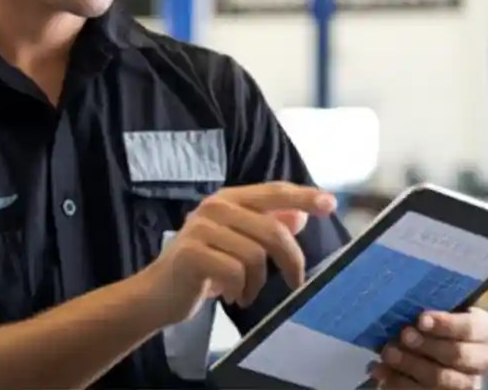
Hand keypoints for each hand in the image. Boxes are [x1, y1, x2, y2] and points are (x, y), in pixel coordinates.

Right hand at [138, 181, 337, 325]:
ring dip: (257, 284)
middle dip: (290, 260)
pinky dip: (240, 290)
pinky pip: (235, 272)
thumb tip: (300, 216)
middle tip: (295, 283)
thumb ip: (266, 227)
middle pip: (272, 230)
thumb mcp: (238, 245)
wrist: (157, 294)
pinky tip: (231, 296)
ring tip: (245, 293)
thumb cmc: (202, 269)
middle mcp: (214, 207)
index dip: (303, 196)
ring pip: (255, 255)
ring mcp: (200, 229)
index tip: (330, 204)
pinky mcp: (191, 253)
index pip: (273, 192)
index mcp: (228, 200)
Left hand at [371, 307, 487, 389]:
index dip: (446, 324)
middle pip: (458, 355)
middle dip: (427, 345)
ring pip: (440, 379)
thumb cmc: (433, 322)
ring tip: (387, 354)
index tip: (421, 320)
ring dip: (410, 365)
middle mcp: (482, 359)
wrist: (431, 349)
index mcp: (485, 331)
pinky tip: (381, 371)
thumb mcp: (438, 311)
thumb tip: (407, 307)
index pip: (472, 328)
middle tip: (404, 335)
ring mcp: (467, 383)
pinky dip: (399, 383)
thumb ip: (430, 311)